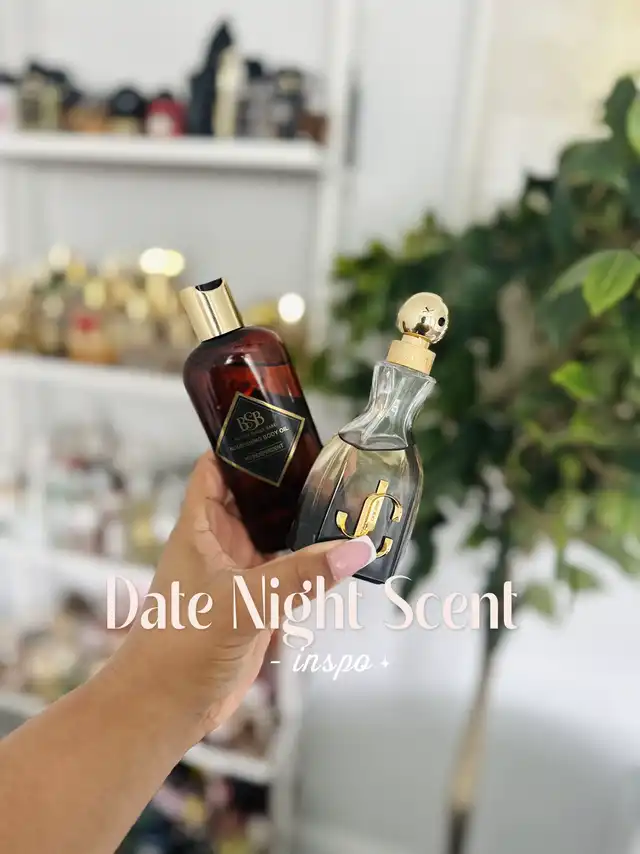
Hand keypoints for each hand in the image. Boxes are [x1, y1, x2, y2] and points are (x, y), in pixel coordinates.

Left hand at [117, 452, 375, 743]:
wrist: (166, 706)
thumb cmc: (182, 645)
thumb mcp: (245, 602)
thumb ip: (301, 575)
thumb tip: (355, 549)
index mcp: (200, 527)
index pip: (215, 468)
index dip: (240, 445)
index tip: (278, 427)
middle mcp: (219, 543)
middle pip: (255, 498)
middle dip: (287, 483)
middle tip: (332, 462)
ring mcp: (237, 573)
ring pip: (274, 536)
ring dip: (303, 524)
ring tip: (345, 501)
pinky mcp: (254, 604)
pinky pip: (287, 573)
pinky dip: (311, 563)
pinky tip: (340, 555)